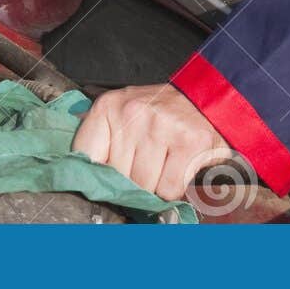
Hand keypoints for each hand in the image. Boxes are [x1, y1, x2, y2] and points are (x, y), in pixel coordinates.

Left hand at [72, 82, 233, 200]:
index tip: (105, 180)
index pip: (84, 156)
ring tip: (163, 164)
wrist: (205, 99)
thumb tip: (84, 179)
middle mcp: (133, 113)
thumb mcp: (122, 115)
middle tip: (144, 165)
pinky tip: (177, 167)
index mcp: (108, 106)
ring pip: (144, 186)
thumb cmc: (160, 113)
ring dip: (154, 184)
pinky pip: (169, 189)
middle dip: (131, 180)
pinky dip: (174, 187)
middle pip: (118, 177)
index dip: (96, 175)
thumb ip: (100, 143)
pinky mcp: (188, 143)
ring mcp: (161, 127)